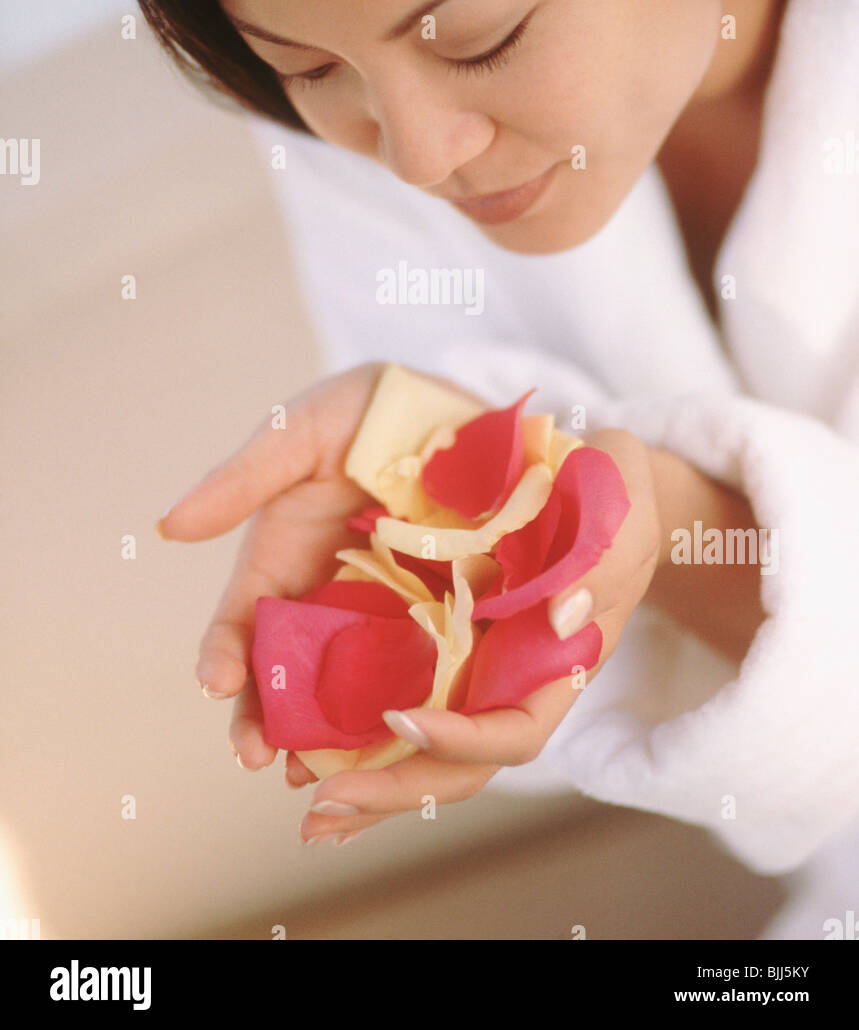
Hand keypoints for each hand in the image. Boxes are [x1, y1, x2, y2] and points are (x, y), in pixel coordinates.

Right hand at [157, 361, 488, 771]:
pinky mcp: (444, 617)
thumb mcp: (301, 433)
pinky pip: (417, 675)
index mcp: (284, 556)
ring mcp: (384, 611)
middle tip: (258, 756)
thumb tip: (169, 527)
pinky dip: (400, 713)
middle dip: (267, 720)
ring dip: (327, 734)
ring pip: (346, 689)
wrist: (460, 403)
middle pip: (286, 675)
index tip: (217, 681)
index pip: (241, 623)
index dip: (225, 655)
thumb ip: (242, 478)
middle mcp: (327, 596)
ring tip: (314, 770)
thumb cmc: (370, 406)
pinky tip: (394, 740)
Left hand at [296, 427, 662, 847]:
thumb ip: (604, 566)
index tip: (399, 719)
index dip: (462, 740)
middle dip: (393, 788)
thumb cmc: (613, 498)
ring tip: (303, 805)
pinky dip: (353, 727)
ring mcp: (473, 668)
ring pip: (419, 746)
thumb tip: (567, 616)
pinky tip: (303, 745)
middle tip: (320, 805)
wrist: (595, 481)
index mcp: (558, 666)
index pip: (514, 731)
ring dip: (365, 779)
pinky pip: (395, 693)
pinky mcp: (439, 642)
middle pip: (456, 764)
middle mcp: (510, 682)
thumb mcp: (618, 518)